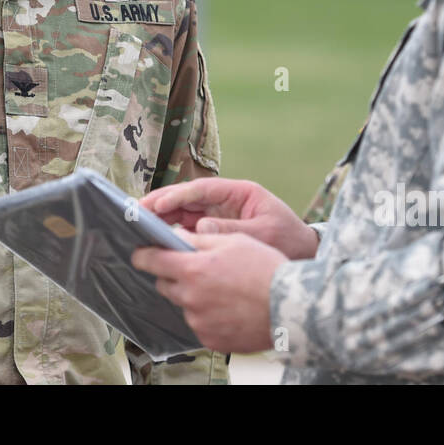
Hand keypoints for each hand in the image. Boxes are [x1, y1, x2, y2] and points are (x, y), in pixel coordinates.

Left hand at [132, 232, 285, 353]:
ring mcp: (199, 321)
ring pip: (184, 304)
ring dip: (194, 296)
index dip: (143, 255)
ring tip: (223, 290)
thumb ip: (200, 239)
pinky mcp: (210, 338)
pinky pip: (200, 324)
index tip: (140, 254)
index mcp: (193, 269)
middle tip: (196, 270)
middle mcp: (191, 297)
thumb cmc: (267, 270)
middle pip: (165, 284)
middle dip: (174, 276)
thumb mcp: (234, 241)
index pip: (151, 261)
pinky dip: (208, 316)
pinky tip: (229, 308)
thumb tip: (178, 236)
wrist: (291, 308)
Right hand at [141, 177, 319, 259]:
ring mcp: (220, 215)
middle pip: (188, 199)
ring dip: (163, 218)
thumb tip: (201, 228)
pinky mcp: (217, 231)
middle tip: (138, 211)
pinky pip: (191, 229)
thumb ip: (232, 229)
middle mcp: (226, 201)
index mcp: (239, 192)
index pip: (202, 189)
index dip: (177, 195)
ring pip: (185, 213)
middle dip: (162, 204)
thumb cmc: (289, 240)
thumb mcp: (264, 233)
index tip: (157, 204)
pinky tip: (158, 240)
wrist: (305, 255)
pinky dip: (174, 232)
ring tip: (140, 224)